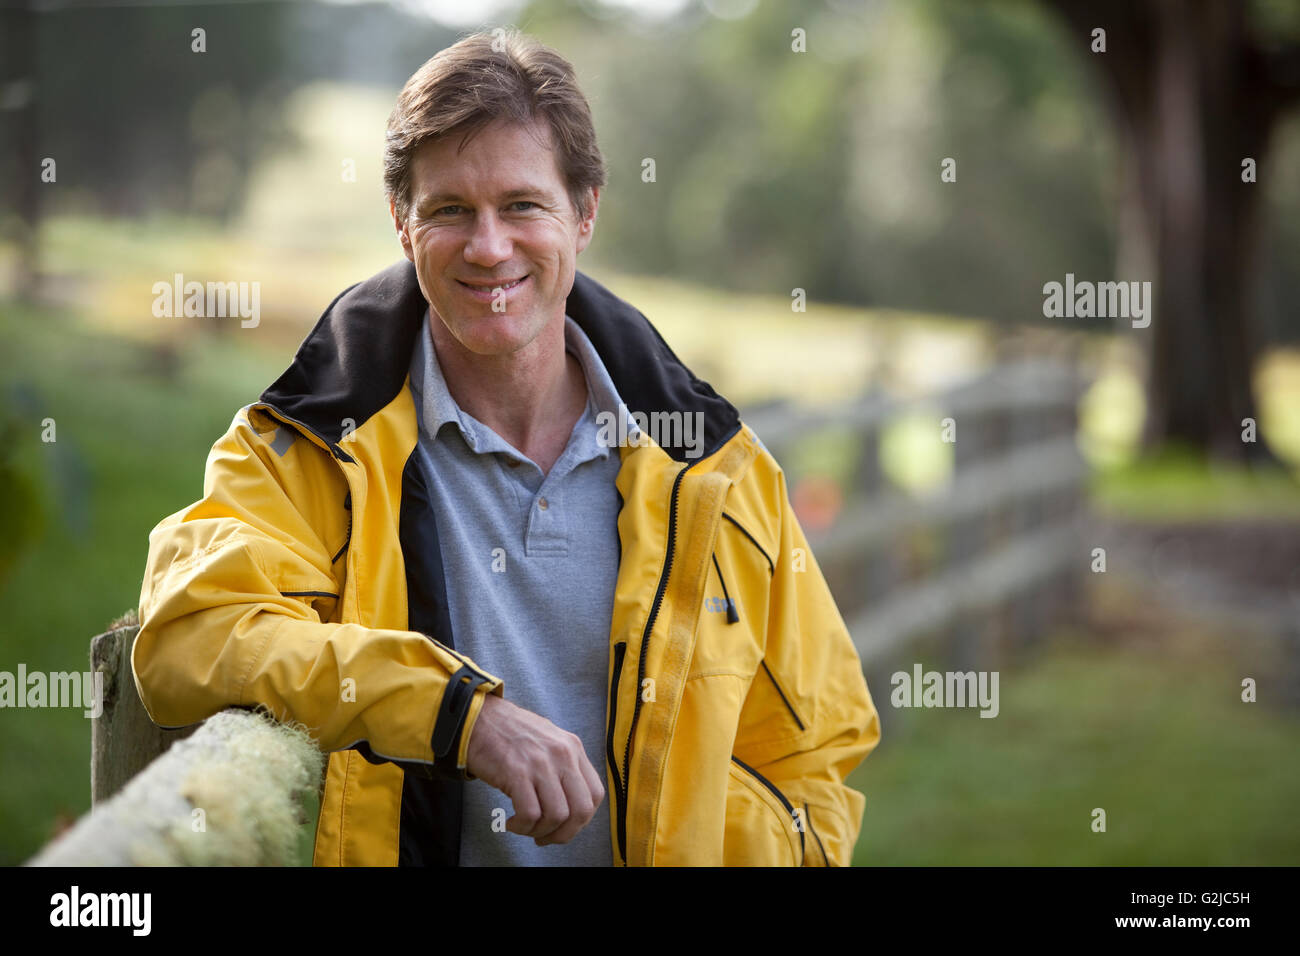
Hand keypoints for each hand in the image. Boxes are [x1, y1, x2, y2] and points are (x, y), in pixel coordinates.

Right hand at [465, 694, 605, 845]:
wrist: (478, 718)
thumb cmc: (510, 734)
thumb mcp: (548, 741)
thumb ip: (564, 767)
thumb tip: (569, 807)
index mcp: (573, 748)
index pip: (595, 794)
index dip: (582, 819)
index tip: (564, 826)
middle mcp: (562, 755)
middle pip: (581, 810)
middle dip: (564, 833)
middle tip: (545, 837)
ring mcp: (541, 763)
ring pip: (557, 816)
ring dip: (540, 832)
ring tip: (524, 828)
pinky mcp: (517, 772)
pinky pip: (530, 815)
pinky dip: (522, 827)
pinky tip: (511, 822)